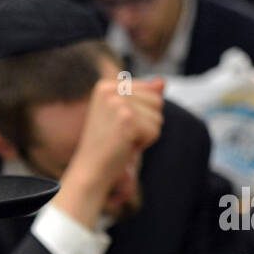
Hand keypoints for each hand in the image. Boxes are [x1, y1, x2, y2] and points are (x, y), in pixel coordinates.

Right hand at [53, 77, 163, 229]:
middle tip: (121, 135)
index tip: (118, 126)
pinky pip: (155, 130)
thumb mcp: (126, 116)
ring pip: (158, 116)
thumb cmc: (108, 146)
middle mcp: (110, 90)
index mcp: (105, 86)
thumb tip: (163, 81)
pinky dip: (144, 144)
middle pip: (157, 100)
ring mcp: (117, 103)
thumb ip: (144, 96)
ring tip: (123, 141)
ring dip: (146, 134)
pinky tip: (124, 147)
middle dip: (146, 123)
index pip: (150, 90)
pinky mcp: (126, 119)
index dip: (141, 114)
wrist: (90, 171)